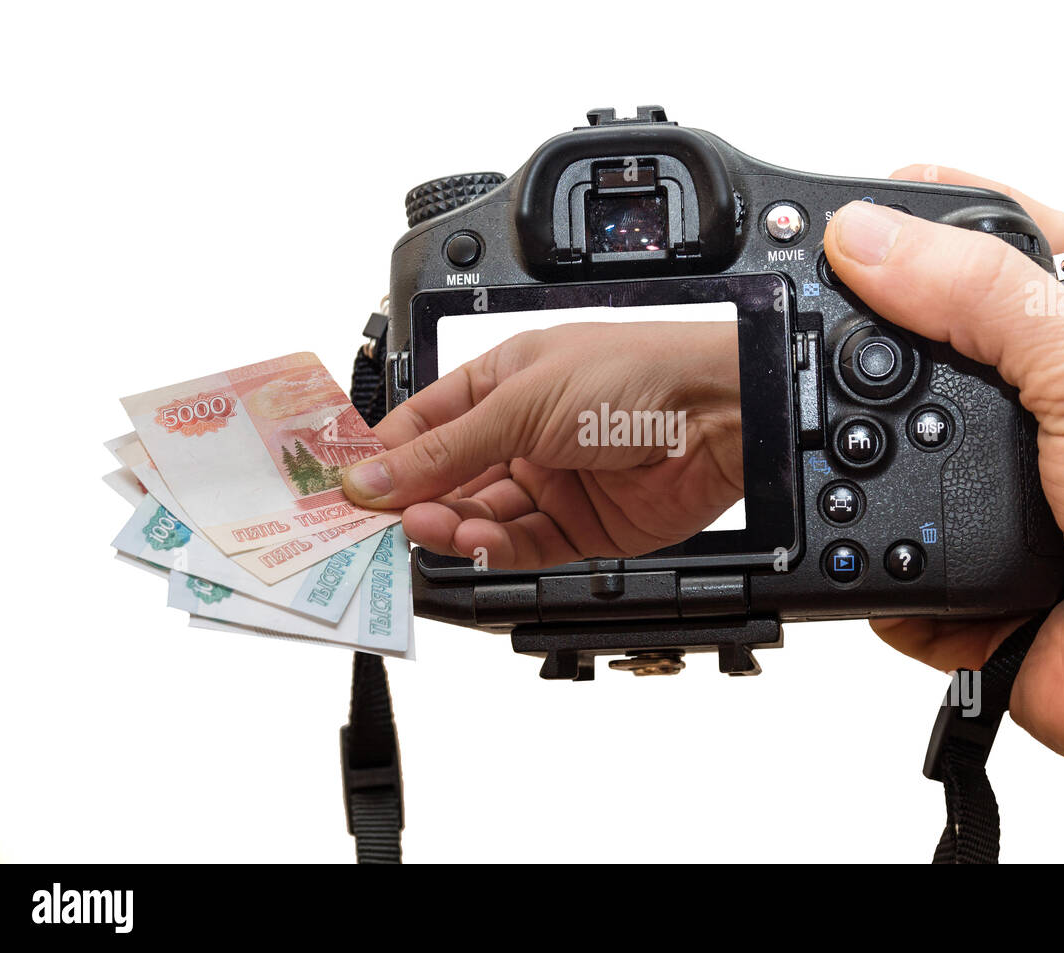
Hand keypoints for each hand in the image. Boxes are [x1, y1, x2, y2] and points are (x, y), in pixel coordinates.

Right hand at [342, 321, 742, 568]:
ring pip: (479, 518)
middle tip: (376, 520)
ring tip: (425, 527)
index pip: (425, 423)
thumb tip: (373, 474)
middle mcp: (524, 433)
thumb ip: (446, 449)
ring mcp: (552, 481)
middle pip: (448, 478)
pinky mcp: (582, 528)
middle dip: (411, 498)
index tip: (345, 485)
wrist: (719, 415)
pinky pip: (520, 546)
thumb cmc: (634, 374)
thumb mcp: (522, 401)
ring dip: (448, 526)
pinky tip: (473, 542)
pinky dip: (492, 549)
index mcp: (503, 382)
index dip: (384, 454)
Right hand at [824, 167, 1063, 861]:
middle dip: (875, 327)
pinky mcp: (952, 559)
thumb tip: (874, 239)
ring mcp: (994, 484)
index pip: (1009, 242)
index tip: (866, 201)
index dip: (938, 214)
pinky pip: (876, 536)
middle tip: (825, 304)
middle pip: (931, 336)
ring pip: (889, 439)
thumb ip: (990, 297)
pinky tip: (877, 530)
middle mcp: (1045, 405)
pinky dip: (863, 539)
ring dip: (862, 441)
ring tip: (842, 429)